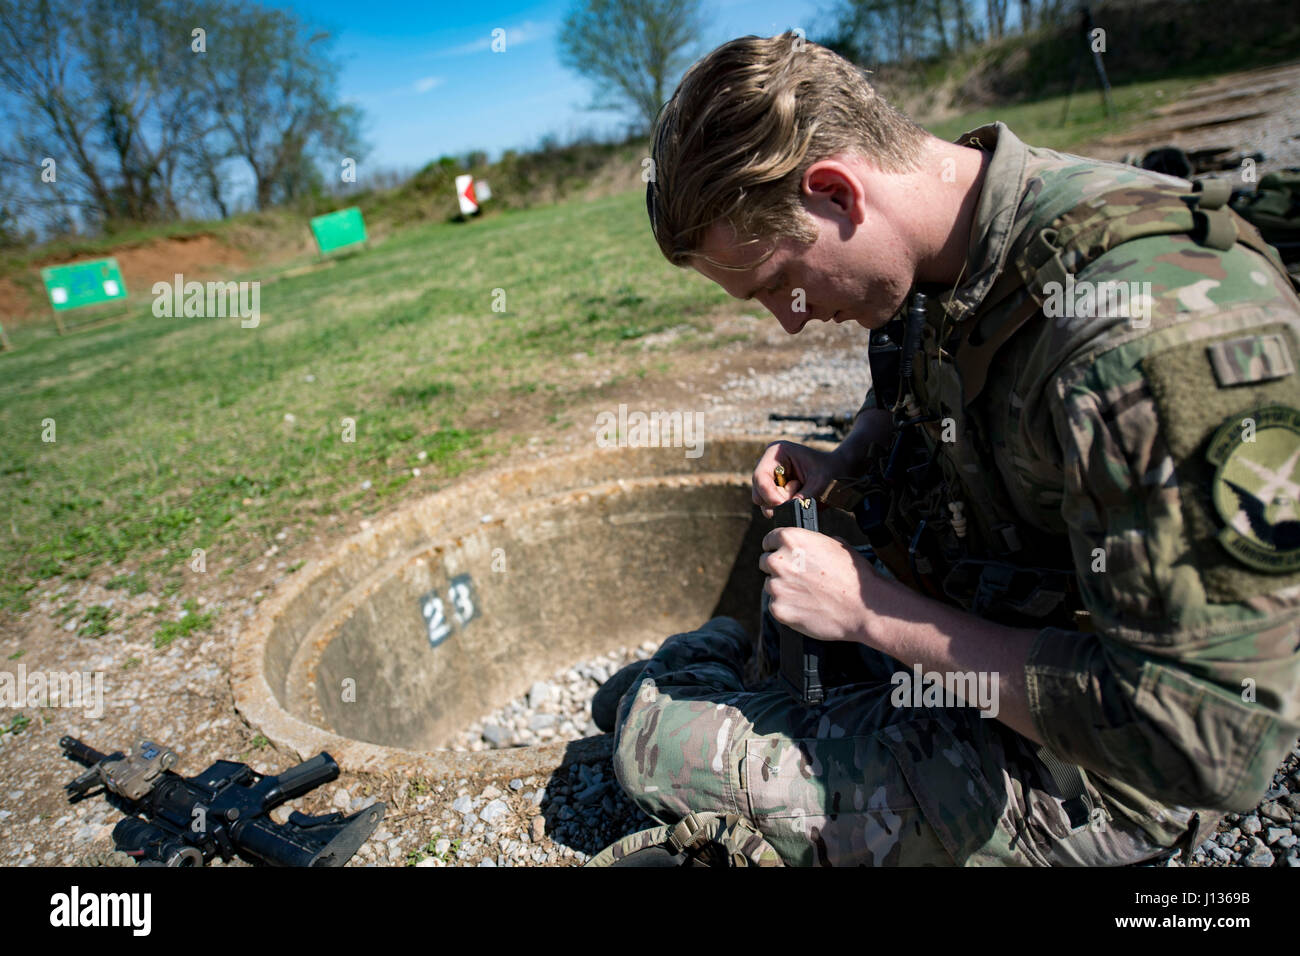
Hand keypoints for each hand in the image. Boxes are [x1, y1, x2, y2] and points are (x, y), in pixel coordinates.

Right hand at [751, 441, 841, 517]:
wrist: (840, 472)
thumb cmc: (831, 471)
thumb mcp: (820, 483)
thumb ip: (803, 496)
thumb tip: (786, 511)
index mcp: (777, 452)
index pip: (760, 477)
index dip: (769, 494)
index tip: (783, 506)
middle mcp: (769, 463)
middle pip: (758, 490)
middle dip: (775, 500)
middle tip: (797, 499)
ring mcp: (770, 476)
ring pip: (762, 500)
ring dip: (780, 504)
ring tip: (801, 494)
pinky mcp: (774, 488)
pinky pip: (771, 504)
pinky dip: (784, 507)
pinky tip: (799, 498)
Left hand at [758, 527, 873, 642]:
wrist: (865, 607)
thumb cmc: (854, 575)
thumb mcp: (835, 545)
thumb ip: (811, 542)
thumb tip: (804, 546)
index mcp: (790, 538)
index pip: (769, 541)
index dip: (777, 548)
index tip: (784, 556)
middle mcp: (778, 560)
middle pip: (765, 563)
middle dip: (779, 569)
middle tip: (799, 578)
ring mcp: (776, 586)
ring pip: (770, 585)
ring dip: (784, 589)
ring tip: (808, 595)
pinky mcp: (779, 609)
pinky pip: (776, 606)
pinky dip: (788, 608)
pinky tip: (807, 607)